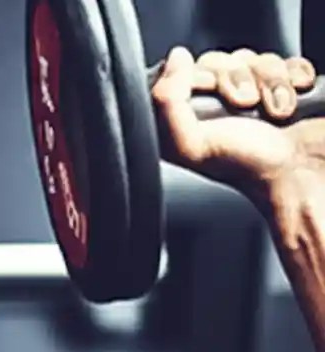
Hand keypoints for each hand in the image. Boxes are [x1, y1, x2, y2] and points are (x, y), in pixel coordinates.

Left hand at [152, 47, 323, 195]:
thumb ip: (167, 102)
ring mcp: (253, 92)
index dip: (198, 75)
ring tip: (277, 113)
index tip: (211, 94)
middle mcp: (216, 103)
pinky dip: (294, 76)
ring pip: (254, 58)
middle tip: (246, 106)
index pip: (180, 71)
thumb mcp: (191, 144)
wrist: (304, 174)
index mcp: (186, 117)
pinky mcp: (287, 85)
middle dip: (237, 79)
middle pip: (218, 60)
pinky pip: (287, 59)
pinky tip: (295, 101)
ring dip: (271, 82)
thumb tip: (176, 57)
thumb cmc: (248, 166)